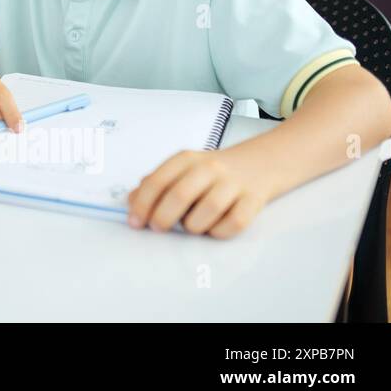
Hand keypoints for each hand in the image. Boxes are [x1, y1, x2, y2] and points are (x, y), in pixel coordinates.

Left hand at [126, 149, 273, 237]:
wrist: (259, 162)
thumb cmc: (212, 172)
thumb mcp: (181, 169)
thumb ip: (155, 183)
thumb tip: (131, 202)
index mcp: (185, 159)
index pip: (157, 181)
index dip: (142, 204)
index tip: (135, 222)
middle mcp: (209, 167)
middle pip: (180, 195)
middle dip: (163, 217)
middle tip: (158, 227)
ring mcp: (233, 183)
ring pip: (208, 210)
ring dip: (193, 226)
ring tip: (191, 225)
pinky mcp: (254, 200)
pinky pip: (234, 223)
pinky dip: (219, 231)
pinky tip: (214, 227)